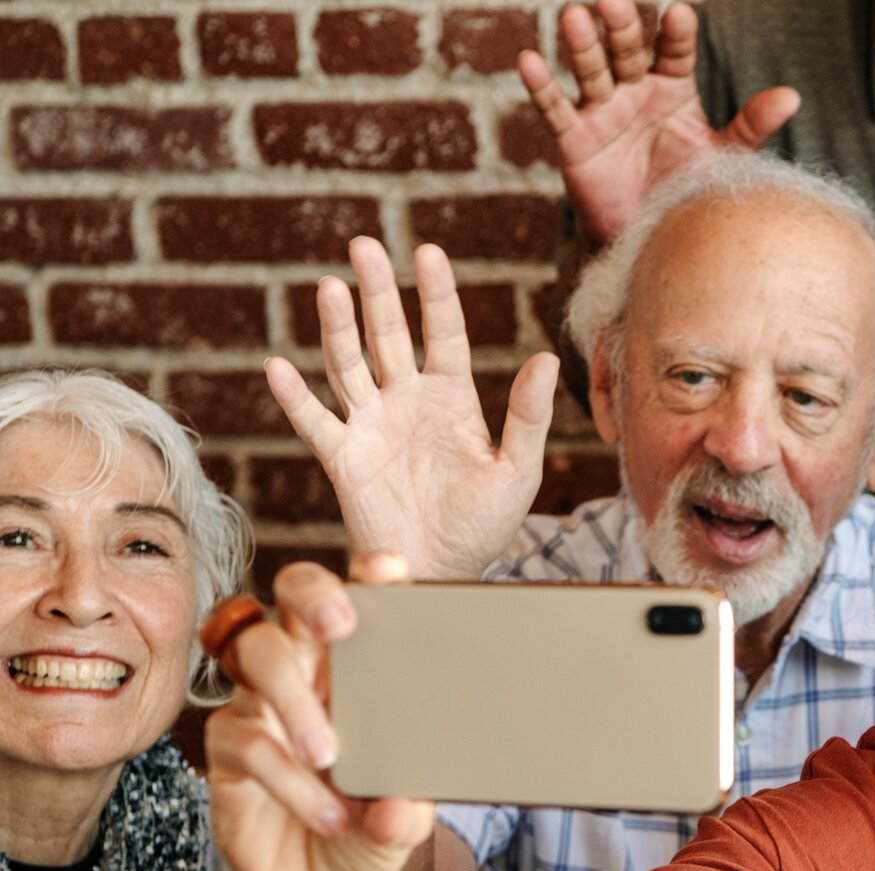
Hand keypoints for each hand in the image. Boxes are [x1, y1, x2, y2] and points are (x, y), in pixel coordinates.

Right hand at [206, 554, 436, 870]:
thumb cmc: (374, 831)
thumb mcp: (406, 822)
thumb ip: (409, 813)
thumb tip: (404, 809)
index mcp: (361, 671)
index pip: (361, 605)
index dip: (369, 576)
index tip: (388, 568)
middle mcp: (306, 673)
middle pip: (289, 599)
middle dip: (312, 597)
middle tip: (341, 627)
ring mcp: (261, 706)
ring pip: (257, 655)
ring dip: (294, 698)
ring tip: (332, 756)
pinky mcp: (227, 751)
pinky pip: (246, 740)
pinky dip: (289, 780)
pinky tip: (331, 815)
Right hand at [265, 238, 557, 581]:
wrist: (444, 571)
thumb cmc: (485, 523)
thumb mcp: (518, 469)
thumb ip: (528, 416)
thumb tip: (547, 358)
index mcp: (452, 398)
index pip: (444, 333)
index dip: (436, 294)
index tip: (428, 252)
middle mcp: (407, 401)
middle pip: (389, 334)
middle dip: (378, 292)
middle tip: (365, 246)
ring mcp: (372, 425)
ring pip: (349, 364)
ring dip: (338, 328)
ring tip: (331, 288)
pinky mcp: (344, 458)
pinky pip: (315, 422)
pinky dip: (295, 397)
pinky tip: (278, 366)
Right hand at [520, 0, 800, 241]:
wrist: (652, 235)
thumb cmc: (689, 189)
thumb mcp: (723, 157)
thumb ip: (751, 125)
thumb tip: (793, 96)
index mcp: (674, 88)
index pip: (674, 52)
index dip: (675, 34)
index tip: (679, 15)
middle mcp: (635, 90)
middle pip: (627, 50)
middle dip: (621, 26)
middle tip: (614, 0)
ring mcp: (603, 111)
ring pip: (590, 70)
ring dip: (581, 45)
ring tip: (574, 16)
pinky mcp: (574, 138)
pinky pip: (555, 108)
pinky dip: (541, 86)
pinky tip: (528, 60)